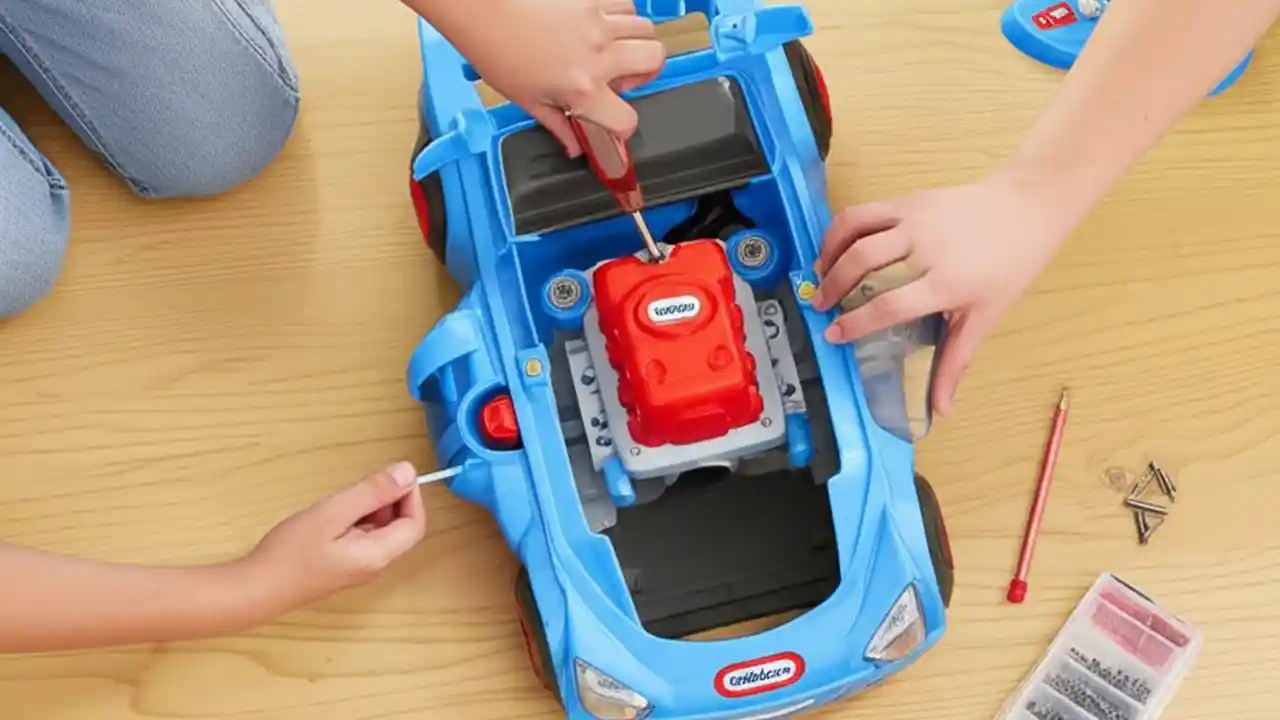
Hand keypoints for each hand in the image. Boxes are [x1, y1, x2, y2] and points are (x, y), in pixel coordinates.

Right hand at [247, 461, 426, 610]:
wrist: (254, 590)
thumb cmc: (290, 552)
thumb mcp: (333, 513)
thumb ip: (372, 492)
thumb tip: (407, 472)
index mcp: (378, 556)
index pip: (414, 525)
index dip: (411, 497)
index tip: (393, 475)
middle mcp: (373, 565)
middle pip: (399, 528)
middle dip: (390, 501)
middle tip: (362, 485)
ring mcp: (356, 568)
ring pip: (379, 532)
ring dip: (370, 509)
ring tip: (342, 499)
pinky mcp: (341, 566)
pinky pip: (361, 538)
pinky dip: (356, 520)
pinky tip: (332, 514)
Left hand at [425, 0, 664, 154]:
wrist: (482, 11)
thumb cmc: (497, 52)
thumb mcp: (527, 100)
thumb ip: (558, 126)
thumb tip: (574, 146)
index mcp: (583, 89)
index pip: (627, 119)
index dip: (624, 126)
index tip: (614, 121)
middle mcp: (599, 55)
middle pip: (655, 60)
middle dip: (646, 71)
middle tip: (622, 75)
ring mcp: (598, 23)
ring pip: (646, 30)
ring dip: (635, 42)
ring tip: (611, 48)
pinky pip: (626, 6)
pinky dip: (621, 16)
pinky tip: (600, 25)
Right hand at [811, 170, 1076, 415]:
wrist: (1026, 209)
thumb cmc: (1009, 266)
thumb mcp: (985, 316)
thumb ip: (956, 361)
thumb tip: (941, 409)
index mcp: (947, 282)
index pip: (889, 305)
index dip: (856, 323)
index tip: (833, 335)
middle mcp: (926, 248)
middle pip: (863, 265)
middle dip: (833, 288)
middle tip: (820, 307)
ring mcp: (914, 219)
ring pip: (856, 235)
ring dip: (830, 258)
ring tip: (819, 278)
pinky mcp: (907, 201)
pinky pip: (862, 213)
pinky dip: (838, 231)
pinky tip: (832, 250)